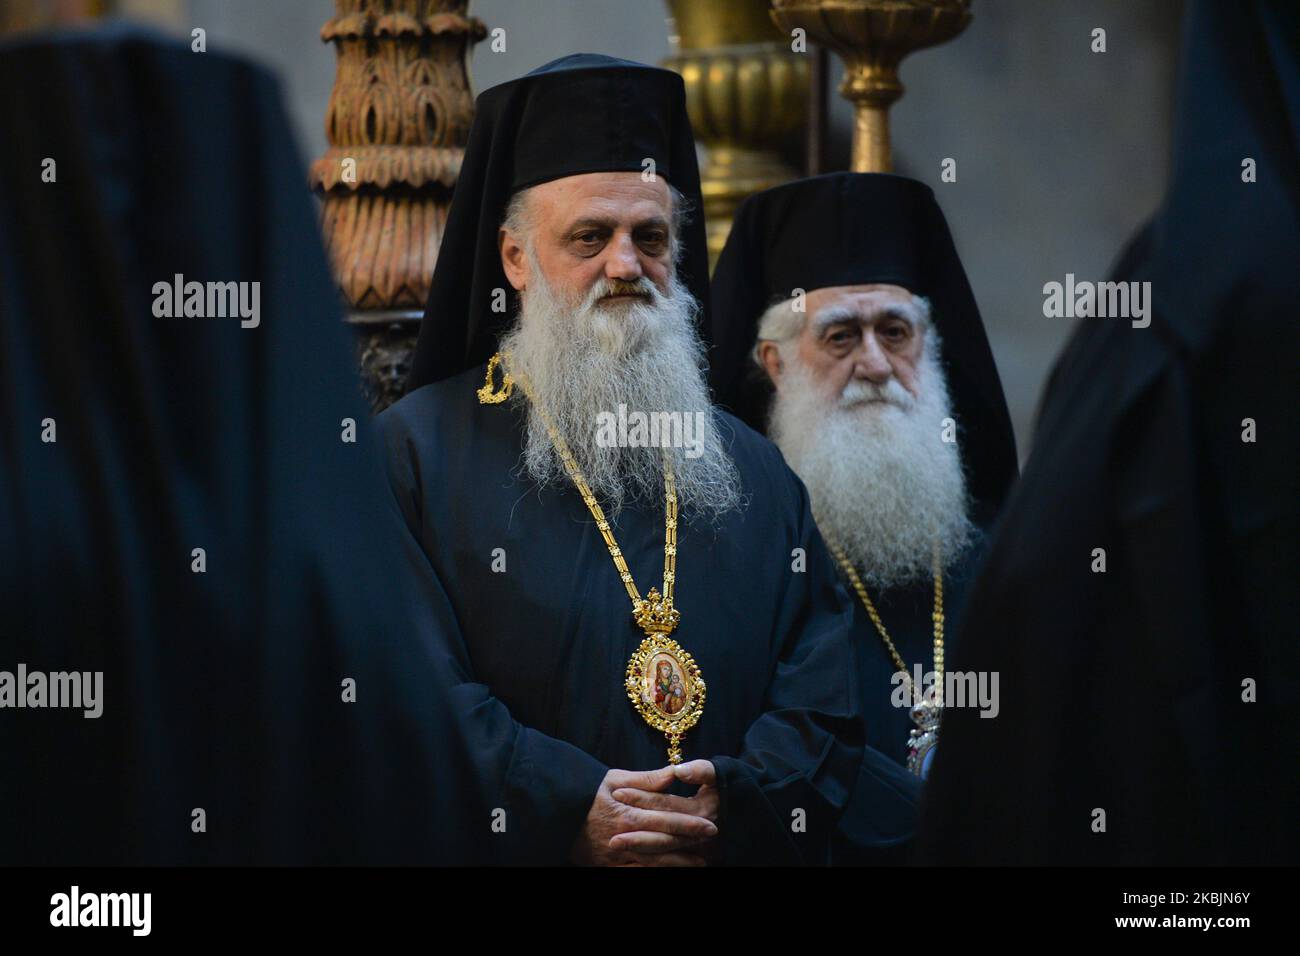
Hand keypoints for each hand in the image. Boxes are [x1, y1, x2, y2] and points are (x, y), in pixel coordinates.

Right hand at [570, 766, 716, 865]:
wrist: (555, 813)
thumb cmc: (586, 792)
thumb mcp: (613, 779)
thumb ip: (646, 779)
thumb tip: (673, 773)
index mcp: (628, 815)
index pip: (666, 821)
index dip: (689, 825)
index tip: (710, 825)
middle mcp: (625, 839)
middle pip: (664, 844)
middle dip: (690, 844)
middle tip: (712, 843)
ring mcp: (617, 856)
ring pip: (654, 862)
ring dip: (679, 863)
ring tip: (700, 862)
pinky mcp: (609, 867)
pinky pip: (636, 873)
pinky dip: (655, 873)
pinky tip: (670, 870)